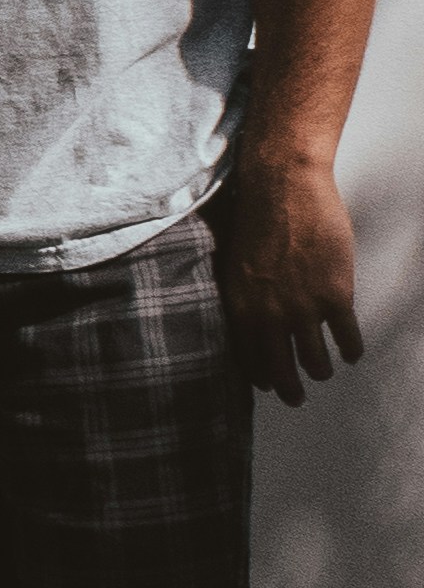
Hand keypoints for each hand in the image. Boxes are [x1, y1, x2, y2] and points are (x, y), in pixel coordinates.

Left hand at [216, 144, 363, 406]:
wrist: (283, 188)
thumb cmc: (255, 218)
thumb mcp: (235, 263)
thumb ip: (244, 295)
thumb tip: (251, 318)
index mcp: (240, 306)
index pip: (248, 356)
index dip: (259, 375)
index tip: (266, 385)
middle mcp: (269, 315)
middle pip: (280, 368)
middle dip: (288, 389)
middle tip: (295, 399)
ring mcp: (304, 308)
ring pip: (315, 359)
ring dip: (321, 371)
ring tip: (324, 373)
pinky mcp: (336, 295)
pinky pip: (346, 337)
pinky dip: (351, 350)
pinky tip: (352, 354)